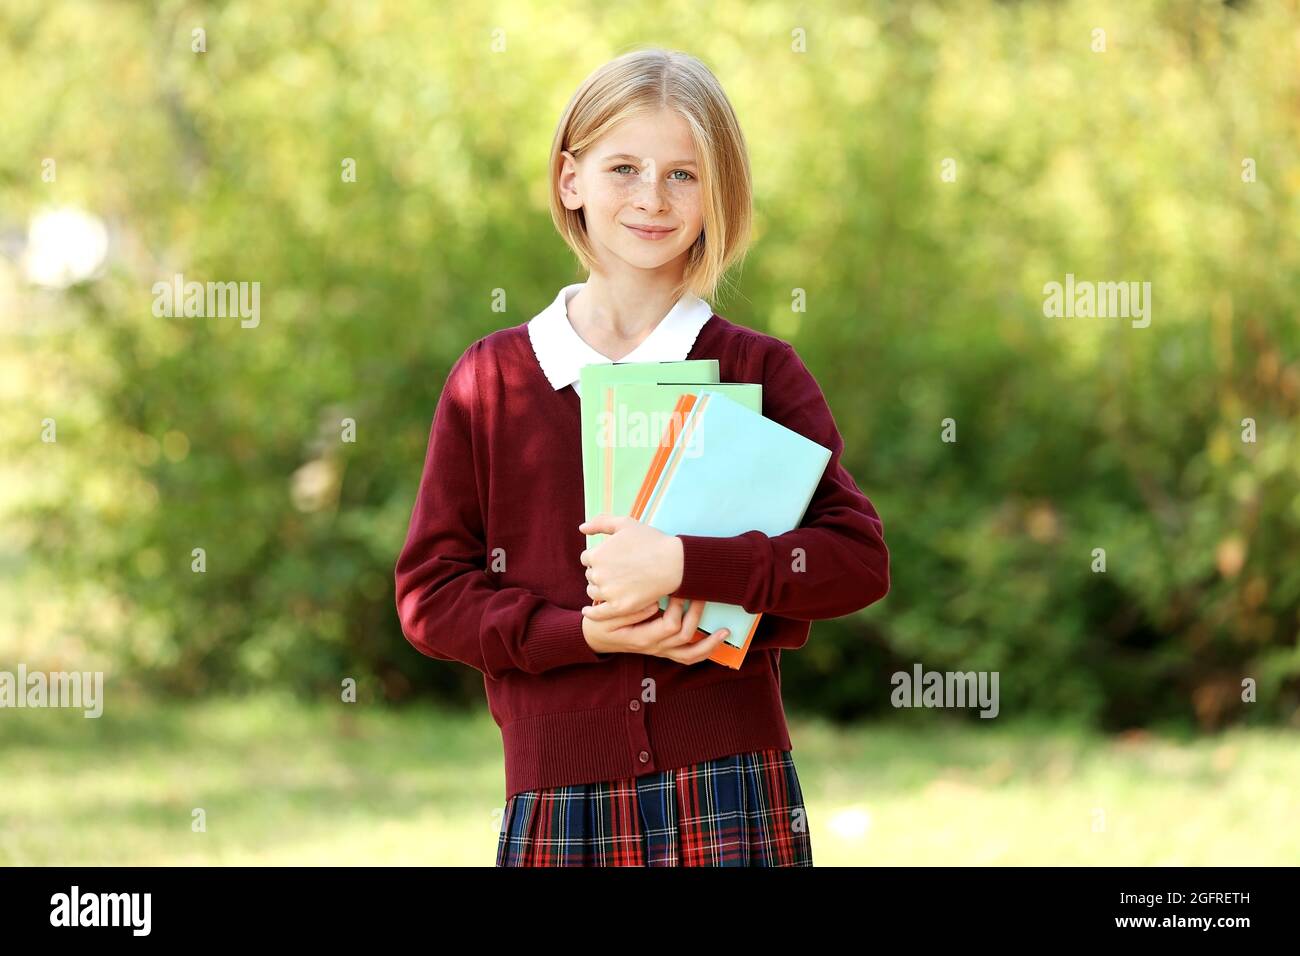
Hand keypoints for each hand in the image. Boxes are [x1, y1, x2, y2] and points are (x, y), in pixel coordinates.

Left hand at [577, 514, 683, 617]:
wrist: (673, 563)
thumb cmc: (651, 541)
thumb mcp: (625, 524)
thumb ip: (600, 523)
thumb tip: (582, 528)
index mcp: (597, 554)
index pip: (587, 559)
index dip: (599, 557)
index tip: (613, 559)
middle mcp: (598, 574)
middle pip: (590, 575)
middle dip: (600, 573)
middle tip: (619, 571)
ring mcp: (608, 592)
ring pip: (594, 592)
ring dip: (600, 589)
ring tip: (615, 585)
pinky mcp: (618, 607)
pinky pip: (597, 613)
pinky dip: (590, 613)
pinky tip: (587, 611)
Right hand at [582, 595, 731, 664]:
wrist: (594, 638)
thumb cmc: (600, 623)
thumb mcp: (606, 616)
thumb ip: (630, 611)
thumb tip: (655, 604)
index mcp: (641, 638)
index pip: (669, 626)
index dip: (679, 608)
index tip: (679, 589)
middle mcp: (654, 648)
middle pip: (684, 636)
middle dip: (696, 614)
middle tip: (701, 592)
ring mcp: (661, 651)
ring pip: (690, 654)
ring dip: (709, 642)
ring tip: (724, 630)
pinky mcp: (664, 650)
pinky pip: (687, 657)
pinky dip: (704, 651)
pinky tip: (718, 639)